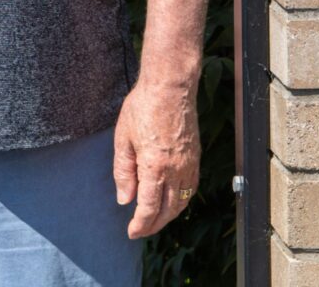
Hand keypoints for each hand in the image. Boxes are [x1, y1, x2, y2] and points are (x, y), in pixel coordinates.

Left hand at [113, 80, 199, 238]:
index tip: (132, 232)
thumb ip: (124, 172)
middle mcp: (176, 171)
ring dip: (169, 216)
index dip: (141, 224)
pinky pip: (191, 188)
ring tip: (155, 220)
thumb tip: (125, 200)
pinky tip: (172, 201)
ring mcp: (189, 165)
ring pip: (182, 202)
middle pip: (168, 210)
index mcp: (155, 167)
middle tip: (141, 230)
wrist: (170, 87)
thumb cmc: (142, 108)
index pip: (149, 208)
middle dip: (154, 224)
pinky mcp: (196, 157)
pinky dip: (181, 201)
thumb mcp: (123, 139)